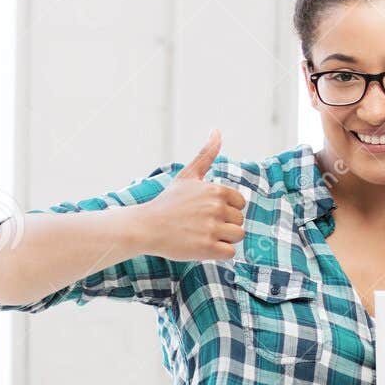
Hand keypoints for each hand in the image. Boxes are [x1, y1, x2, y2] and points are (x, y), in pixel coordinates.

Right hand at [133, 131, 245, 262]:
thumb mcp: (188, 175)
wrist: (145, 227)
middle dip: (223, 225)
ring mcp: (212, 228)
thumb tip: (217, 130)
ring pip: (237, 237)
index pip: (240, 204)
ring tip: (200, 235)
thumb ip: (206, 154)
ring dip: (222, 239)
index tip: (205, 212)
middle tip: (199, 225)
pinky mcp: (207, 248)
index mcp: (217, 190)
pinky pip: (230, 253)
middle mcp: (217, 208)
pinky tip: (200, 246)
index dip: (225, 210)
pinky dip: (218, 253)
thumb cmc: (168, 202)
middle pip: (239, 221)